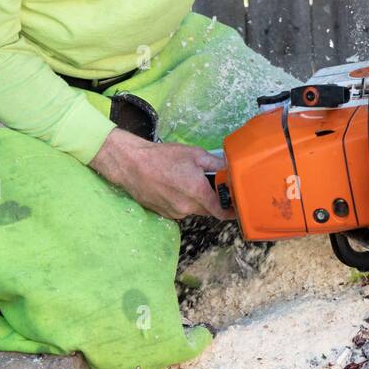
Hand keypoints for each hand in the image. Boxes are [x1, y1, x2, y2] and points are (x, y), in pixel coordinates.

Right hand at [89, 128, 229, 220]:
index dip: (231, 211)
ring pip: (194, 210)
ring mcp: (174, 212)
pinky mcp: (164, 213)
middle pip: (209, 210)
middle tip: (210, 184)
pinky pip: (180, 210)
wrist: (131, 165)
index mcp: (198, 193)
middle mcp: (187, 207)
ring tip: (186, 182)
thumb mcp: (194, 154)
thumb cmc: (163, 157)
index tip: (236, 206)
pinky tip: (174, 187)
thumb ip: (216, 163)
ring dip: (196, 200)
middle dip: (213, 200)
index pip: (222, 212)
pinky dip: (182, 202)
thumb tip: (231, 168)